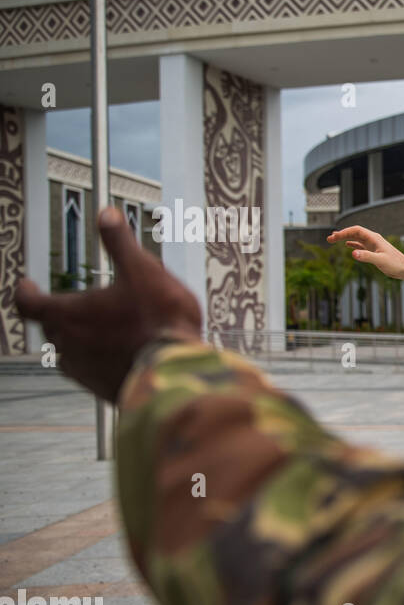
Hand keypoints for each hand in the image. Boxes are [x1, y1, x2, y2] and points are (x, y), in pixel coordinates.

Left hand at [14, 206, 201, 402]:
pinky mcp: (103, 390)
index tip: (26, 286)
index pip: (29, 303)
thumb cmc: (157, 321)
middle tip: (73, 305)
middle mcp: (67, 345)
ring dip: (81, 339)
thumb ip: (120, 243)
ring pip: (70, 351)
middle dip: (60, 313)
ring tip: (101, 331)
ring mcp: (84, 371)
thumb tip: (106, 214)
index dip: (26, 292)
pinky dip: (100, 359)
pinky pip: (92, 372)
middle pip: (51, 326)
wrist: (176, 372)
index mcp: (68, 314)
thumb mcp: (143, 271)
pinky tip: (121, 354)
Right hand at [326, 225, 403, 281]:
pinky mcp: (374, 251)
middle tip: (329, 239)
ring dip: (345, 238)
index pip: (356, 230)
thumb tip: (353, 253)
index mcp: (374, 238)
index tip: (334, 237)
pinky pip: (361, 245)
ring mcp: (373, 245)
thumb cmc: (395, 264)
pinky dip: (353, 244)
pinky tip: (347, 245)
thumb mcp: (380, 260)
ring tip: (333, 239)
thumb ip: (366, 257)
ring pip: (356, 238)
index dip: (344, 232)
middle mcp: (373, 239)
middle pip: (354, 233)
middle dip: (341, 234)